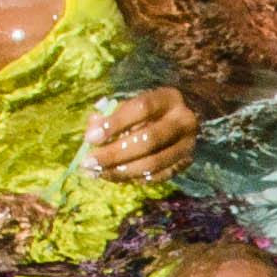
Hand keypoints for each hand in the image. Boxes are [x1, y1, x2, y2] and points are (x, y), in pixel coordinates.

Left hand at [81, 83, 198, 185]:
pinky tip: (113, 176)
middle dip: (114, 154)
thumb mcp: (130, 105)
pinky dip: (133, 178)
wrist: (180, 120)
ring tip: (96, 173)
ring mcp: (187, 145)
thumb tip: (92, 131)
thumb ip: (110, 115)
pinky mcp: (185, 164)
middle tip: (88, 162)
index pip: (142, 108)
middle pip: (148, 140)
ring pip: (153, 163)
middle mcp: (183, 121)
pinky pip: (158, 176)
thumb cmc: (147, 111)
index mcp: (168, 98)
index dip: (115, 123)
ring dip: (121, 171)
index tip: (90, 138)